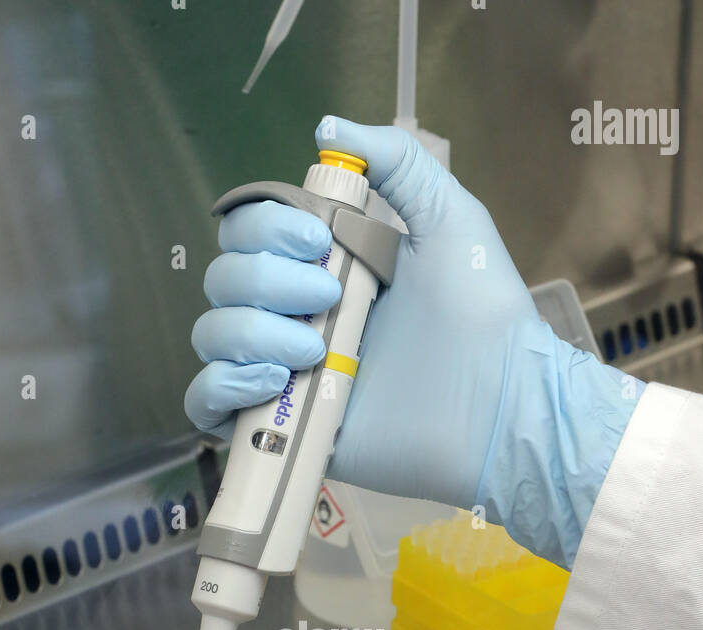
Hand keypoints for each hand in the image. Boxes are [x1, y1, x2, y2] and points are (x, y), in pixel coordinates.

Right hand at [185, 116, 641, 567]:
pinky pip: (205, 405)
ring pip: (211, 335)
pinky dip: (220, 386)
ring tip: (315, 351)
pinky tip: (270, 381)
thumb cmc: (481, 313)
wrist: (497, 404)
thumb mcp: (449, 216)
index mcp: (325, 267)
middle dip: (265, 280)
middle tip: (329, 299)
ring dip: (250, 332)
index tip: (321, 241)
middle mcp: (295, 317)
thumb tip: (326, 127)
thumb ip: (396, 162)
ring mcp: (284, 374)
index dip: (266, 228)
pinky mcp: (283, 428)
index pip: (248, 233)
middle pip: (223, 280)